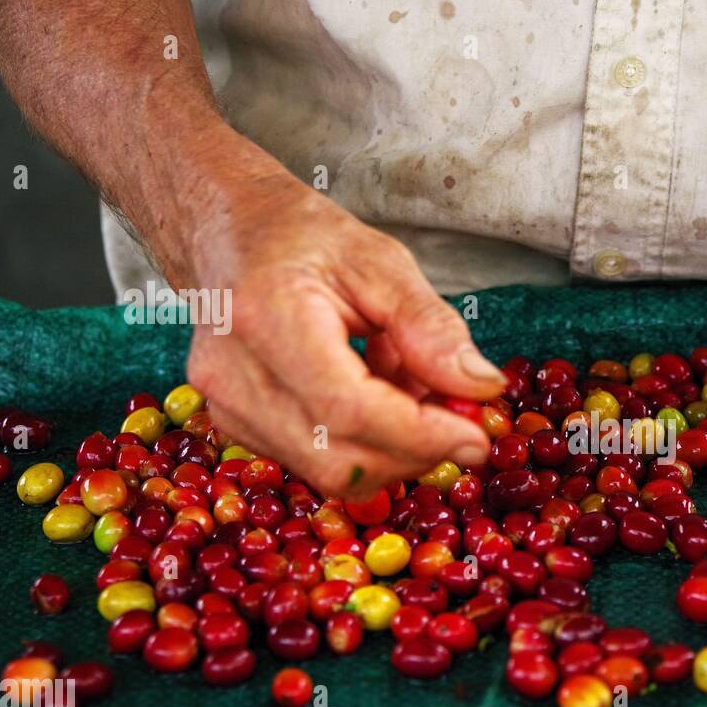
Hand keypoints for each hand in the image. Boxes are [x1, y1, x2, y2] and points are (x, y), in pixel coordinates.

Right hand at [182, 172, 505, 498]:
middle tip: (460, 413)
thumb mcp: (381, 262)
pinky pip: (317, 460)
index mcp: (266, 315)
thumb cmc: (301, 238)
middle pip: (340, 458)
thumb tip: (481, 389)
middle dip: (416, 451)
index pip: (347, 409)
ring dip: (394, 447)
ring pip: (332, 472)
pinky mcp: (236, 428)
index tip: (476, 437)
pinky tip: (378, 393)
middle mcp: (232, 374)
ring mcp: (227, 408)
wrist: (225, 235)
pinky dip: (366, 443)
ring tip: (412, 385)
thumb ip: (432, 328)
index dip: (420, 435)